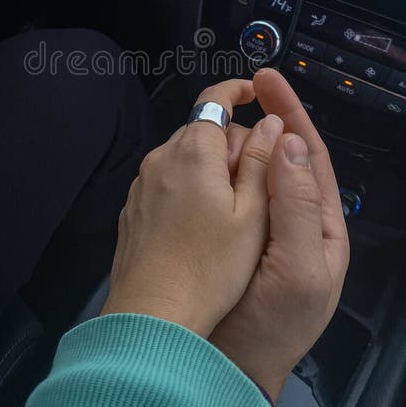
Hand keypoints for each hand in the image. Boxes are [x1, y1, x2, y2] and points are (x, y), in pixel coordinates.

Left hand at [102, 80, 284, 337]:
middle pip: (202, 130)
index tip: (257, 93)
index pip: (215, 98)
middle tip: (258, 178)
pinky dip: (188, 189)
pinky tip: (202, 227)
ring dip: (210, 168)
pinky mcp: (133, 209)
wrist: (153, 315)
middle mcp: (161, 157)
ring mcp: (142, 184)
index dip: (238, 90)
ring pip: (184, 158)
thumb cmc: (210, 267)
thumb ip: (263, 162)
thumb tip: (272, 123)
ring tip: (233, 212)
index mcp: (194, 150)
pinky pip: (167, 182)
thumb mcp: (252, 216)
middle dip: (232, 141)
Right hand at [211, 69, 349, 402]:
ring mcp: (258, 228)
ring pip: (248, 171)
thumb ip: (298, 206)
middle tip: (230, 102)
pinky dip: (212, 171)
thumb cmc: (271, 327)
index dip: (290, 113)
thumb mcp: (298, 269)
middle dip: (259, 124)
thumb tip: (290, 141)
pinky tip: (195, 162)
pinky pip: (224, 192)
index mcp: (321, 226)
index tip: (266, 78)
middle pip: (280, 156)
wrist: (225, 372)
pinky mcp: (227, 236)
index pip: (310, 156)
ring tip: (210, 127)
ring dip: (232, 145)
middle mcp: (293, 221)